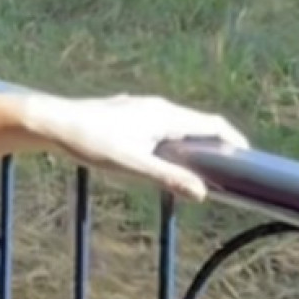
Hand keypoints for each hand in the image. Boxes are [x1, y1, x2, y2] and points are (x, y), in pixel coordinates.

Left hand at [37, 94, 249, 200]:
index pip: (212, 124)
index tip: (247, 157)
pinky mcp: (123, 112)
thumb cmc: (90, 142)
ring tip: (197, 163)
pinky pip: (158, 123)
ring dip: (190, 140)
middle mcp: (156, 105)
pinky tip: (159, 152)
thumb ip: (167, 178)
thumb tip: (203, 193)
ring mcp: (139, 106)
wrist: (51, 122)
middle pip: (196, 122)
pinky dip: (169, 137)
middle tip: (226, 166)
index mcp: (165, 115)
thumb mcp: (131, 165)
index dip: (233, 139)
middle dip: (214, 142)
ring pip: (175, 122)